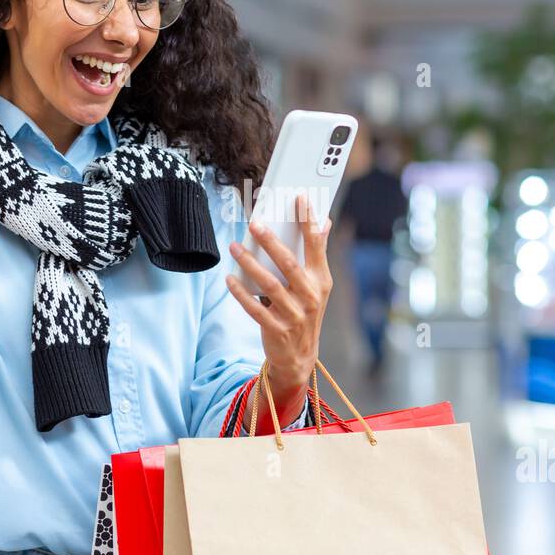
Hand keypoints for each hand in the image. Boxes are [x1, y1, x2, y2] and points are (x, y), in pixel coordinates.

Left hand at [225, 192, 333, 423]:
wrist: (299, 356)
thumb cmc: (305, 312)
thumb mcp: (316, 286)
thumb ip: (317, 254)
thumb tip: (324, 222)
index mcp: (321, 281)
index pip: (317, 245)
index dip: (309, 221)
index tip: (300, 198)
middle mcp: (310, 296)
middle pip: (289, 263)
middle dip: (271, 241)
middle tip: (255, 223)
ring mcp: (294, 314)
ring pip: (269, 284)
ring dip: (249, 263)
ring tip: (235, 247)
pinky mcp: (276, 329)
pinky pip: (254, 307)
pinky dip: (241, 293)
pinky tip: (230, 278)